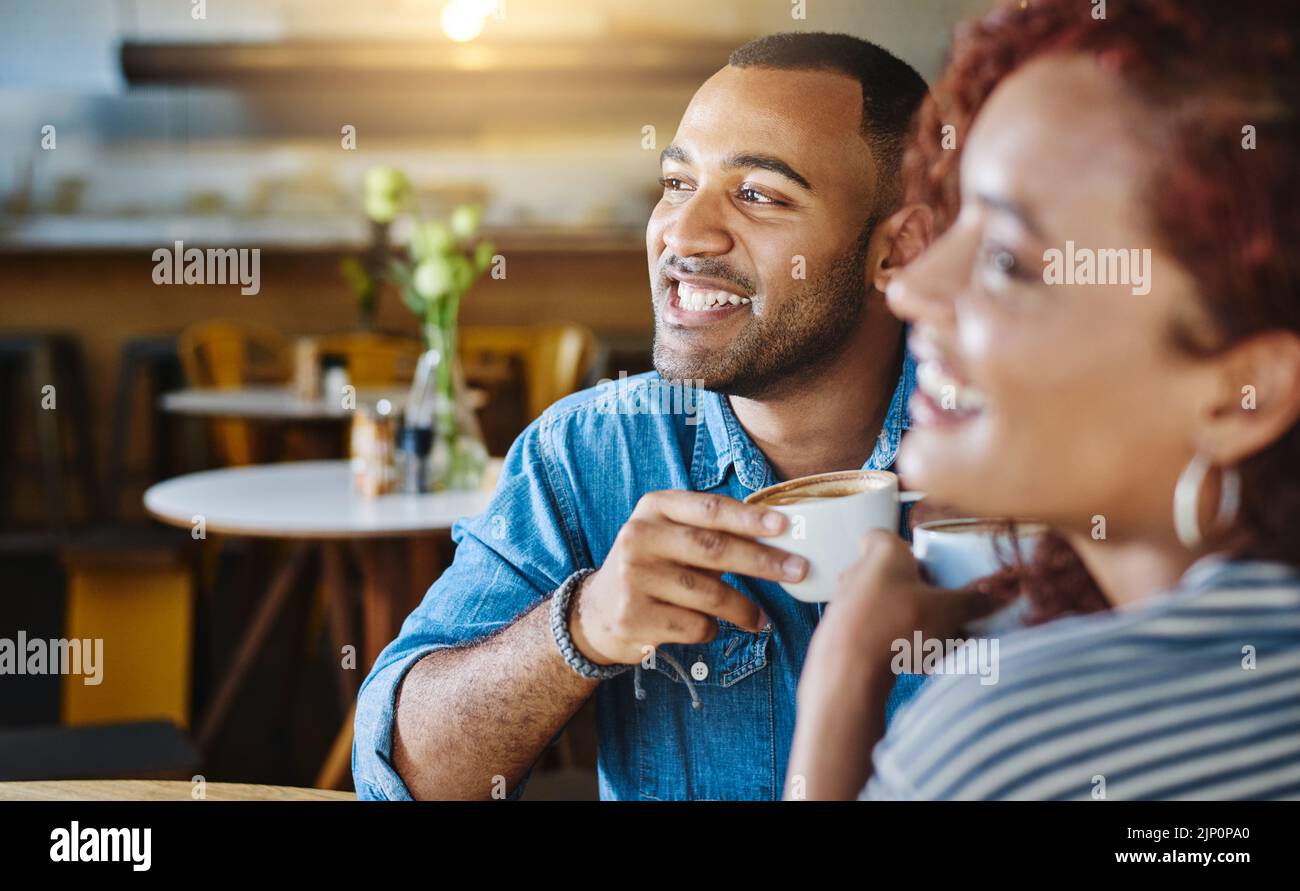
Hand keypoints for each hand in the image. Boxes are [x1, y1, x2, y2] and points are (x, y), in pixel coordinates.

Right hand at [570, 490, 807, 665]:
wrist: (597, 612)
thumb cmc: (652, 568)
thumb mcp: (670, 535)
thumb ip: (711, 530)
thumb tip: (779, 535)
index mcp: (654, 508)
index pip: (709, 509)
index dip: (749, 517)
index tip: (784, 525)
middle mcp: (640, 537)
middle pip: (714, 549)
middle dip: (763, 562)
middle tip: (798, 570)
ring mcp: (634, 578)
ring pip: (709, 595)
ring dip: (744, 609)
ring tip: (760, 619)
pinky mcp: (635, 616)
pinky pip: (694, 626)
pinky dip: (712, 630)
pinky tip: (709, 628)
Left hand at [800, 530, 999, 701]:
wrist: (849, 669)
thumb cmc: (899, 622)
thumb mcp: (948, 610)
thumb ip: (975, 599)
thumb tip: (1005, 589)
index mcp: (881, 552)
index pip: (882, 535)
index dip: (903, 547)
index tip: (926, 565)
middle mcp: (856, 572)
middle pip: (888, 575)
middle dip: (914, 593)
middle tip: (942, 611)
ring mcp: (843, 604)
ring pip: (881, 606)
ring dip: (906, 622)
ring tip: (935, 645)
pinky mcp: (836, 635)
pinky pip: (870, 634)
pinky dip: (891, 645)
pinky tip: (914, 665)